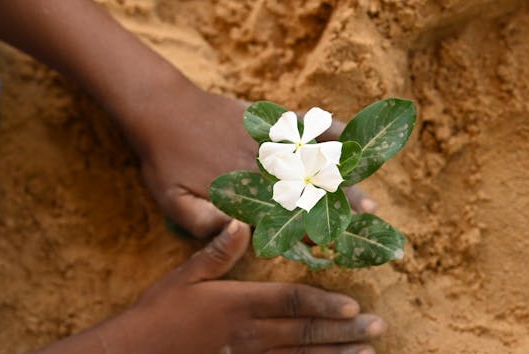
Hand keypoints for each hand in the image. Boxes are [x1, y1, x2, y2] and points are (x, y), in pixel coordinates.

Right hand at [32, 221, 384, 353]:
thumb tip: (243, 223)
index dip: (322, 304)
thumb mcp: (184, 277)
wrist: (137, 352)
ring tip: (366, 353)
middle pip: (303, 335)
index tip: (352, 305)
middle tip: (377, 328)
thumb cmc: (159, 312)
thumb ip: (217, 251)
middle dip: (343, 332)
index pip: (289, 303)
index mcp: (237, 304)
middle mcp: (248, 335)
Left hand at [130, 86, 376, 238]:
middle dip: (337, 210)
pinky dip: (328, 130)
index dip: (307, 231)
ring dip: (341, 182)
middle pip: (306, 191)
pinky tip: (351, 138)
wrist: (161, 110)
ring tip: (367, 200)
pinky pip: (303, 124)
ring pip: (312, 164)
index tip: (330, 245)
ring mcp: (265, 140)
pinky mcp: (266, 120)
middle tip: (365, 227)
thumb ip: (204, 222)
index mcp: (240, 189)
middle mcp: (258, 165)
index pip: (281, 215)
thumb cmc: (165, 162)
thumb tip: (241, 233)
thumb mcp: (173, 201)